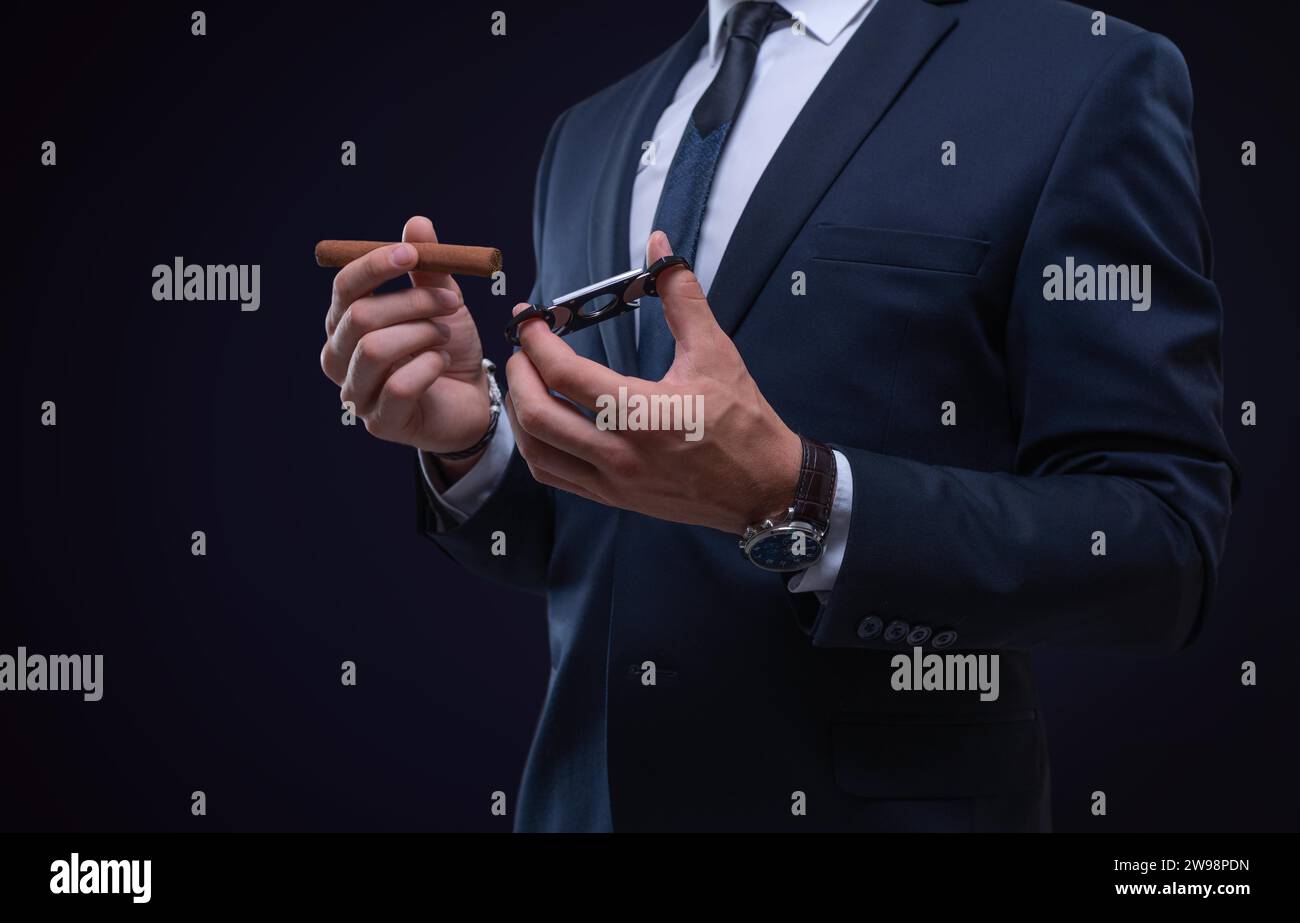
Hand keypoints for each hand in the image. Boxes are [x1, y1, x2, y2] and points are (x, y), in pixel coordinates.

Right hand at [319, 216, 491, 467]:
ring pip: (374, 349)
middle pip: (360, 316)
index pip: (345, 288)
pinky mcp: (380, 422)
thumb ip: (428, 268)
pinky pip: (399, 386)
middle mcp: (340, 357)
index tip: (411, 253)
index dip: (375, 266)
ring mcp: (356, 392)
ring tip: (443, 336)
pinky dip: (428, 367)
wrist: (474, 399)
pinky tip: (440, 364)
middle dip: (412, 302)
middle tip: (450, 302)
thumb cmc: (447, 347)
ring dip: (421, 334)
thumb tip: (417, 223)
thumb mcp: (442, 302)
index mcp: (347, 322)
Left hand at [505, 230, 801, 533]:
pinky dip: (536, 446)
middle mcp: (621, 454)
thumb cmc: (744, 423)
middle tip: (522, 350)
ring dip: (520, 413)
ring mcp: (614, 482)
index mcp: (643, 414)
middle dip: (518, 376)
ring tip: (526, 382)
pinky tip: (543, 422)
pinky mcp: (614, 498)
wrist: (764, 487)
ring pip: (538, 452)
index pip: (566, 375)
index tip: (531, 320)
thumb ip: (682, 296)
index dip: (537, 341)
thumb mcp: (715, 352)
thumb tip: (660, 246)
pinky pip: (554, 476)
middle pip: (538, 415)